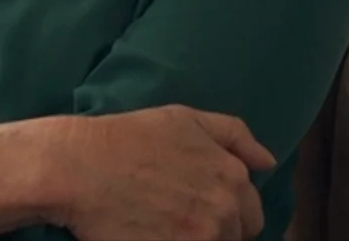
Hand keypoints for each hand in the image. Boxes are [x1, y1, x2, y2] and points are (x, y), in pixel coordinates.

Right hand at [51, 105, 274, 240]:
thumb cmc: (130, 138)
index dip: (230, 215)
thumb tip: (268, 162)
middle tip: (180, 220)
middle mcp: (223, 212)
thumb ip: (236, 136)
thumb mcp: (188, 120)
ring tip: (166, 228)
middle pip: (234, 238)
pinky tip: (155, 237)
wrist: (80, 167)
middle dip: (215, 231)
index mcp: (233, 178)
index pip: (252, 216)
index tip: (202, 211)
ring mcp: (198, 239)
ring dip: (197, 240)